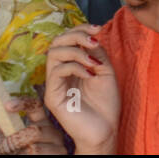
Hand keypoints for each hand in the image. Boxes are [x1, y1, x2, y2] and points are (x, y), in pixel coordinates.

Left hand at [0, 97, 66, 154]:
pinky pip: (37, 157)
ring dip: (18, 154)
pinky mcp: (61, 157)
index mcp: (42, 124)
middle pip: (34, 131)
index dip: (22, 103)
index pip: (36, 106)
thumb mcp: (8, 141)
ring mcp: (59, 147)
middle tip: (3, 148)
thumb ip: (2, 127)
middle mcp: (54, 133)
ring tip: (15, 156)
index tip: (6, 106)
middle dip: (14, 140)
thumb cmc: (18, 155)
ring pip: (34, 148)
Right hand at [43, 24, 118, 153]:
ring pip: (53, 54)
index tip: (98, 28)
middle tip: (94, 41)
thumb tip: (91, 34)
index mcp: (71, 65)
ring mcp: (54, 85)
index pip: (66, 39)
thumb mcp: (104, 70)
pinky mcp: (52, 97)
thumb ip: (96, 52)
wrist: (106, 129)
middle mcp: (59, 73)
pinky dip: (75, 67)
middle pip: (56, 42)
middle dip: (76, 35)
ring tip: (93, 62)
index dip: (80, 28)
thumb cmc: (106, 103)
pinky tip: (90, 74)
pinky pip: (57, 72)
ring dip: (77, 51)